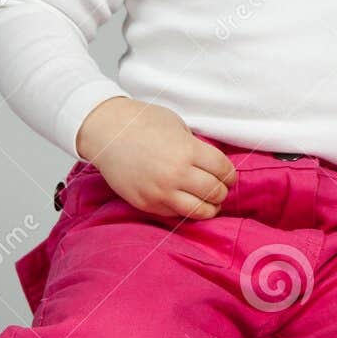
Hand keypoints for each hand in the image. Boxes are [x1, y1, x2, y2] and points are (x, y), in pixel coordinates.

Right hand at [74, 97, 236, 219]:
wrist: (106, 132)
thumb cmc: (143, 123)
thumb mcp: (178, 127)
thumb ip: (197, 148)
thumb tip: (214, 166)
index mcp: (188, 151)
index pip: (224, 171)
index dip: (230, 175)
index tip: (228, 176)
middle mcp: (175, 174)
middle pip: (215, 192)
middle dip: (221, 192)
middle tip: (219, 188)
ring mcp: (160, 192)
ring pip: (199, 211)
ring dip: (209, 208)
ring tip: (208, 202)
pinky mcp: (146, 203)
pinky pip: (176, 214)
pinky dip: (185, 210)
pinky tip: (184, 200)